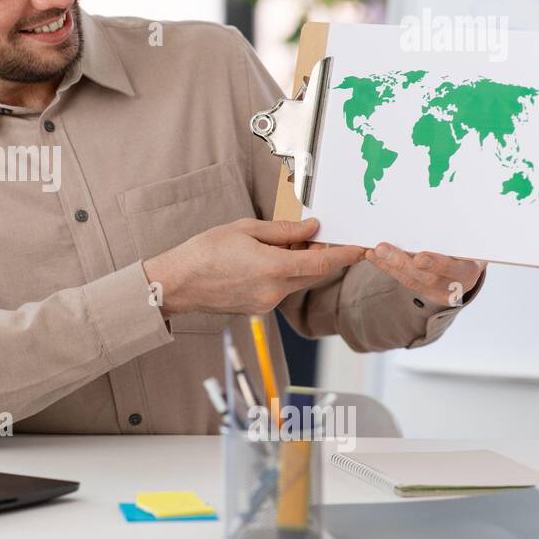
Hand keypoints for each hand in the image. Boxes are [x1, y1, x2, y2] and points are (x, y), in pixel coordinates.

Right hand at [143, 217, 364, 315]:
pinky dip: (281, 274)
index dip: (345, 254)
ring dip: (297, 264)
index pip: (322, 263)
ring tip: (276, 244)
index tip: (362, 247)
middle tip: (312, 234)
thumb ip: (283, 231)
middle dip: (318, 255)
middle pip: (312, 273)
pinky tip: (263, 261)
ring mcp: (266, 303)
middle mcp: (274, 291)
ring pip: (296, 281)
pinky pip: (280, 289)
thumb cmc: (204, 253)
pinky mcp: (258, 309)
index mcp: (273, 268)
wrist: (177, 284)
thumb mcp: (244, 229)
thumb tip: (311, 229)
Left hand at [364, 242, 485, 306]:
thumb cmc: (469, 247)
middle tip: (382, 249)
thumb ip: (456, 234)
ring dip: (389, 265)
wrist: (472, 268)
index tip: (420, 258)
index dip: (436, 264)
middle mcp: (456, 284)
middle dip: (402, 263)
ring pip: (412, 281)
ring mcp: (440, 292)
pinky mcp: (426, 293)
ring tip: (374, 251)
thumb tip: (435, 211)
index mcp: (470, 269)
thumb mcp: (470, 241)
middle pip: (428, 277)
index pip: (453, 268)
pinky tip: (374, 256)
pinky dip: (388, 268)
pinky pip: (404, 281)